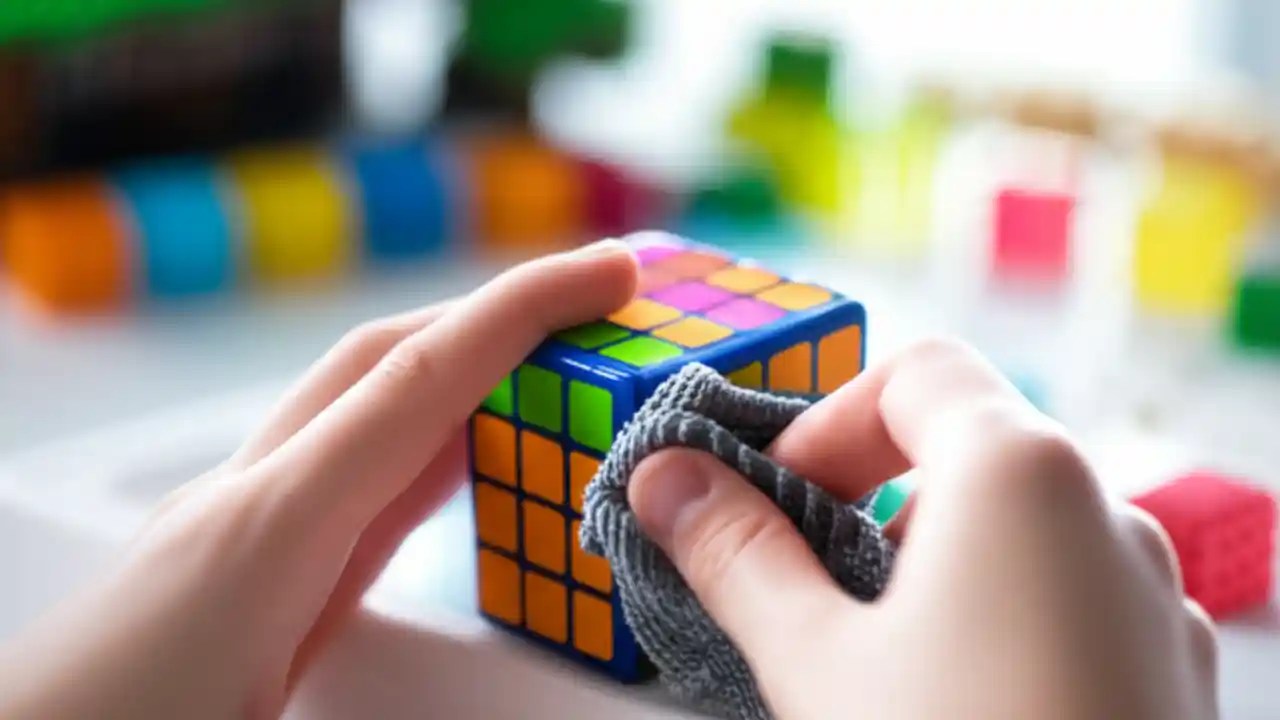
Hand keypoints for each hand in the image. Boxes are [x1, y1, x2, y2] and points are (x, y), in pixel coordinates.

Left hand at [0, 241, 636, 719]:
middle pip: (387, 360)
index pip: (417, 382)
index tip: (608, 274)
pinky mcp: (232, 551)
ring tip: (555, 382)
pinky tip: (454, 464)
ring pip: (364, 407)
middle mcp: (247, 500)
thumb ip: (406, 699)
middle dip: (503, 317)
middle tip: (603, 314)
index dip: (523, 312)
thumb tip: (506, 701)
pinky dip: (419, 439)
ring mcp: (233, 518)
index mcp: (266, 531)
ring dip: (464, 372)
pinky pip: (344, 465)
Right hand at [629, 339, 1216, 719]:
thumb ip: (736, 553)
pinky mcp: (1164, 665)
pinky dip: (997, 608)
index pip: (915, 373)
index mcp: (1021, 475)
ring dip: (932, 558)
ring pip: (1022, 526)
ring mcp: (1149, 593)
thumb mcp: (815, 661)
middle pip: (969, 443)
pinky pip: (1070, 593)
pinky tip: (954, 692)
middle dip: (870, 494)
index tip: (768, 497)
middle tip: (805, 574)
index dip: (825, 423)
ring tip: (874, 649)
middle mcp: (1107, 514)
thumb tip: (668, 479)